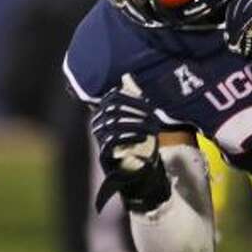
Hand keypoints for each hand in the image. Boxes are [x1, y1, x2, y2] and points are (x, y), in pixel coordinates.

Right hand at [89, 87, 166, 213]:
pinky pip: (111, 141)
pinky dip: (129, 138)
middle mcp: (98, 126)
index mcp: (105, 114)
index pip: (113, 98)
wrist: (141, 175)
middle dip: (136, 112)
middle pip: (113, 110)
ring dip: (136, 125)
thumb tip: (126, 76)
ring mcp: (99, 141)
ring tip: (151, 129)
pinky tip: (143, 139)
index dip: (132, 99)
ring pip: (113, 124)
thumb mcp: (139, 118)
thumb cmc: (140, 143)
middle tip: (153, 118)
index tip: (149, 105)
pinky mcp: (104, 156)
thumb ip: (133, 98)